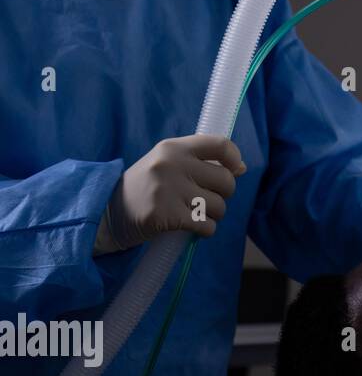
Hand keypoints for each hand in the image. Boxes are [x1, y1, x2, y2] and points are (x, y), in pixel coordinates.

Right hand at [97, 135, 245, 252]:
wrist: (107, 213)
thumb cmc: (147, 188)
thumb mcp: (168, 165)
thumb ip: (201, 162)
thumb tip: (240, 168)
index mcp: (173, 148)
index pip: (220, 144)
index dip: (233, 159)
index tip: (232, 171)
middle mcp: (171, 164)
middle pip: (226, 181)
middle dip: (223, 195)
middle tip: (206, 200)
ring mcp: (168, 190)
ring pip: (219, 206)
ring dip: (213, 215)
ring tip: (194, 213)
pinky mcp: (165, 215)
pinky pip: (206, 226)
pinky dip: (205, 230)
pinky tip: (191, 227)